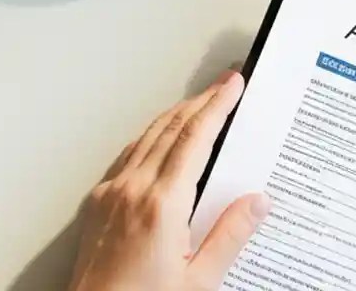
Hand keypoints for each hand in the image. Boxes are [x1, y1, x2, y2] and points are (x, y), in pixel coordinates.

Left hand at [68, 70, 269, 290]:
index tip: (233, 86)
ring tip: (199, 103)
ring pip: (147, 137)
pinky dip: (151, 137)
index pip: (195, 139)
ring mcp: (111, 196)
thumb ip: (230, 236)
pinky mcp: (97, 205)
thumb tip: (257, 202)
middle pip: (171, 128)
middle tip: (224, 84)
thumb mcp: (199, 281)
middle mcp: (133, 192)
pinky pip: (127, 156)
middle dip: (201, 101)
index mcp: (162, 206)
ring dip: (176, 114)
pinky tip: (158, 138)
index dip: (217, 106)